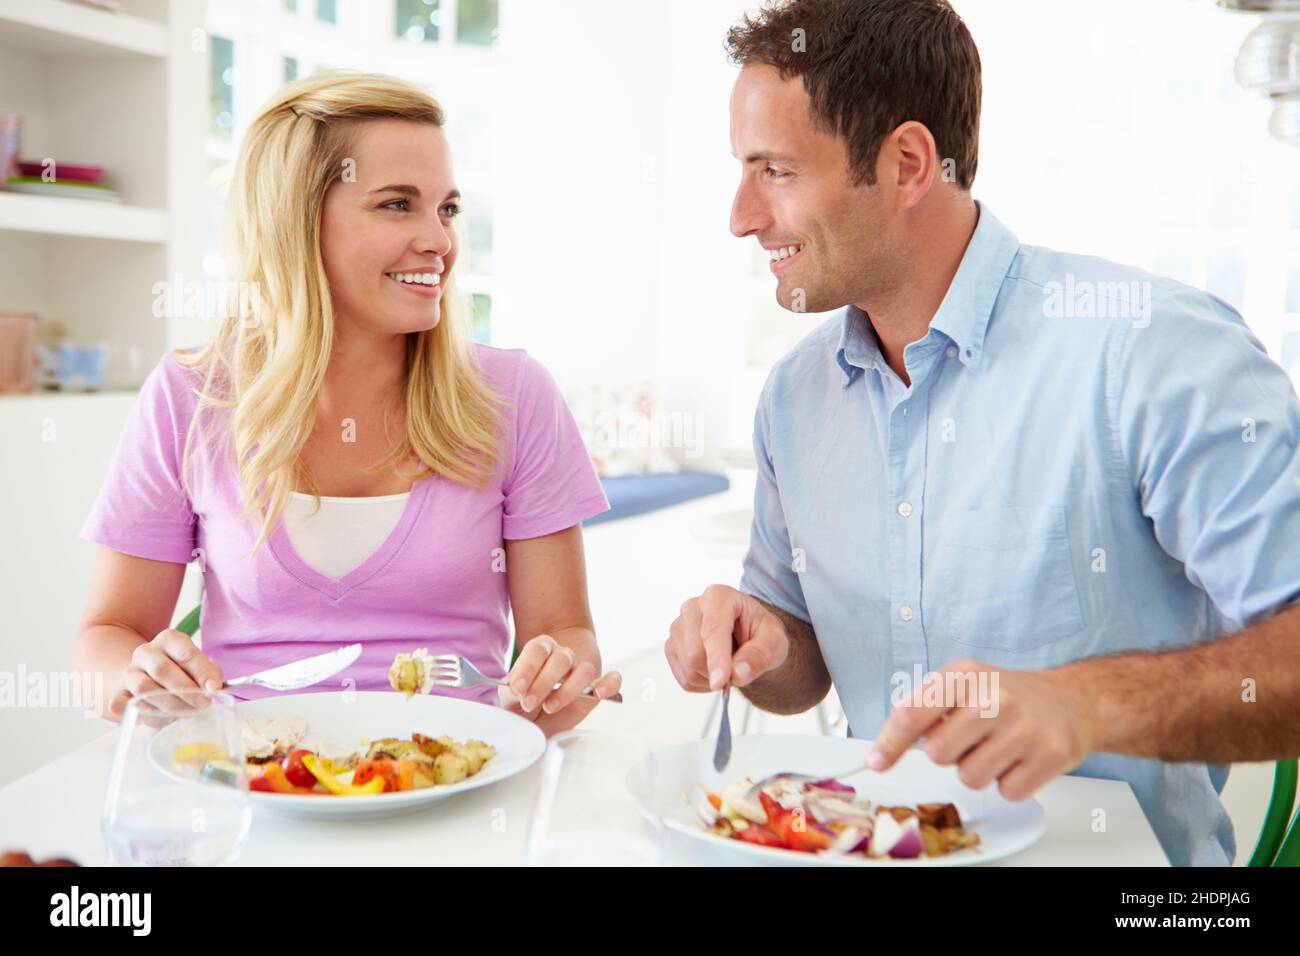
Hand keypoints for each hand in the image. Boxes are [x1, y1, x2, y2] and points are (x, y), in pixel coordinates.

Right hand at [110, 629, 224, 718]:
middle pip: (162, 670)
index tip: (214, 689)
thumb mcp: (198, 666)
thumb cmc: (181, 671)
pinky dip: (144, 715)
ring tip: (185, 713)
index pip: (185, 653)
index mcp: (169, 640)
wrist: (146, 674)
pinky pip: (125, 706)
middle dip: (186, 691)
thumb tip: (213, 689)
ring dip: (168, 705)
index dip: (202, 672)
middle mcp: (146, 652)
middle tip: (203, 704)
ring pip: (144, 689)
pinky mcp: (118, 693)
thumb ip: (209, 674)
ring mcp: (129, 672)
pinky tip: (160, 718)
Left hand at [500, 634, 620, 721]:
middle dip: (543, 683)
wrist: (538, 716)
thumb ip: (511, 693)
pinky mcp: (597, 688)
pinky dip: (609, 684)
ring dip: (569, 689)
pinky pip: (612, 680)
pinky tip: (600, 693)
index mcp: (540, 652)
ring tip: (550, 706)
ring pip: (584, 670)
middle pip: (560, 659)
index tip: (517, 688)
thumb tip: (517, 691)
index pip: (537, 650)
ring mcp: (581, 672)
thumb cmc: (522, 703)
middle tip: (528, 703)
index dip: (528, 667)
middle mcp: (562, 657)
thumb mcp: (510, 699)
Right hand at [665, 584, 788, 690]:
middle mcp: (692, 607)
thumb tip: (737, 673)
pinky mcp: (672, 647)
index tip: (720, 682)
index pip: (713, 631)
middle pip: (695, 652)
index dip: (716, 659)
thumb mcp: (775, 643)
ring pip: (688, 667)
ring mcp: (678, 627)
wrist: (749, 639)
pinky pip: (684, 678)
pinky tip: (715, 670)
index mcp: (719, 597)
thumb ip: (759, 656)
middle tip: (739, 669)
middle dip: (718, 671)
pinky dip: (703, 683)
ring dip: (712, 677)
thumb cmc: (761, 635)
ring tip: (728, 665)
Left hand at [867, 659, 1097, 800]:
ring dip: (978, 770)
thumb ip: (927, 707)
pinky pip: (1006, 791)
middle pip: (939, 753)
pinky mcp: (1050, 756)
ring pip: (970, 777)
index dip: (890, 742)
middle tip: (969, 740)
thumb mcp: (964, 683)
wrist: (1073, 700)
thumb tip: (889, 743)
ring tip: (997, 748)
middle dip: (948, 754)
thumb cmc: (1008, 696)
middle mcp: (995, 697)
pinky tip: (1020, 759)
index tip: (877, 761)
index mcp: (965, 675)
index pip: (913, 713)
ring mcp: (1024, 727)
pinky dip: (1009, 782)